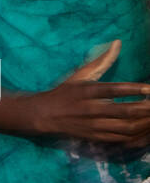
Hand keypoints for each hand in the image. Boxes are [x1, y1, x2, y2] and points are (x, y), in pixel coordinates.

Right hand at [32, 41, 149, 142]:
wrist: (43, 116)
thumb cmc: (64, 92)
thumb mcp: (79, 75)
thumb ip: (101, 60)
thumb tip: (117, 43)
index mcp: (88, 91)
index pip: (114, 90)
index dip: (135, 90)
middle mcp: (92, 110)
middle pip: (125, 111)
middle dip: (146, 108)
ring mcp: (94, 126)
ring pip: (126, 128)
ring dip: (144, 123)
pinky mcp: (96, 137)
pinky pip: (121, 139)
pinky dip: (137, 135)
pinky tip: (145, 128)